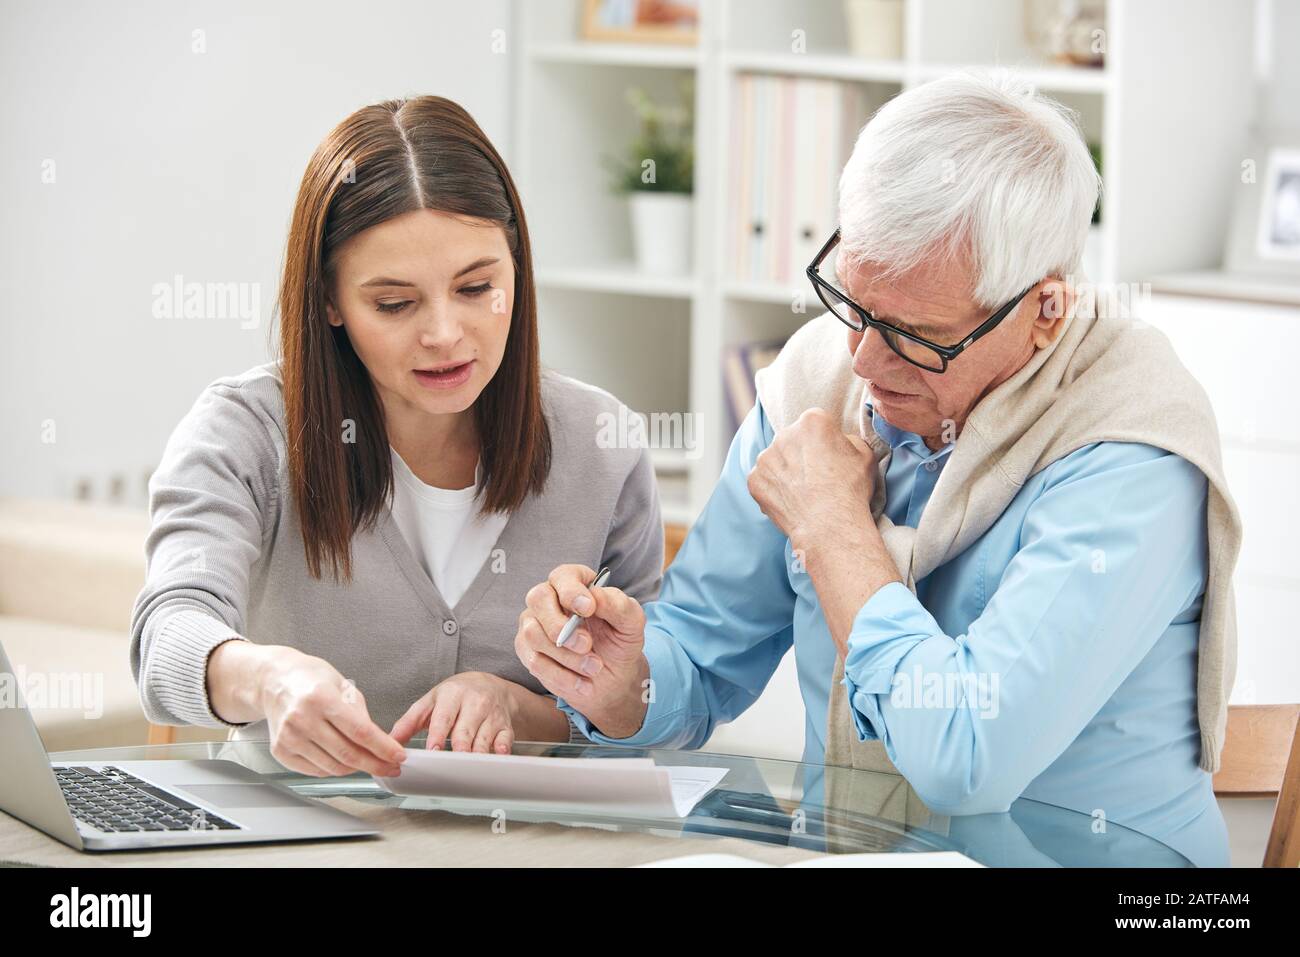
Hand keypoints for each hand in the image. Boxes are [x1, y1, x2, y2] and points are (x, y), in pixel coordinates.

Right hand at [250, 645, 406, 777]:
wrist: (274, 682)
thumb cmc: (310, 679)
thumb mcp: (342, 686)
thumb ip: (361, 714)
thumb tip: (378, 742)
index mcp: (321, 697)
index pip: (360, 731)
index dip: (383, 748)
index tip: (398, 756)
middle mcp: (302, 718)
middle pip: (347, 754)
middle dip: (375, 765)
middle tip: (390, 768)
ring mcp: (289, 737)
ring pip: (333, 767)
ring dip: (356, 769)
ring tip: (369, 763)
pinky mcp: (281, 751)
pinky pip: (316, 770)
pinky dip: (334, 769)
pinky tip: (344, 762)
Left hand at [391, 672, 518, 753]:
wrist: (489, 684)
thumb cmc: (455, 696)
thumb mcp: (430, 702)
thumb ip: (409, 722)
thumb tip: (389, 741)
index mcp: (451, 695)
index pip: (443, 716)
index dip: (438, 734)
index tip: (434, 749)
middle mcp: (473, 703)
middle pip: (466, 729)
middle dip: (460, 746)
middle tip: (454, 761)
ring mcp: (491, 714)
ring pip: (485, 737)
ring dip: (478, 752)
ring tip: (471, 765)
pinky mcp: (505, 725)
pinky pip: (506, 739)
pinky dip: (503, 748)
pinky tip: (499, 755)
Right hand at [514, 564, 649, 738]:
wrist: (613, 677)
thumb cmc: (620, 641)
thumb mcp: (631, 623)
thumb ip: (618, 605)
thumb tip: (596, 596)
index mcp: (574, 583)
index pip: (562, 576)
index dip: (572, 591)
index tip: (589, 609)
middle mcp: (549, 600)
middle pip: (537, 599)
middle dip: (561, 626)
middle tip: (587, 645)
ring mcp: (534, 625)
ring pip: (534, 634)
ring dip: (567, 656)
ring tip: (594, 667)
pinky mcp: (528, 652)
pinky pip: (535, 662)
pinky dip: (563, 677)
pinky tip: (584, 684)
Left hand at [746, 408, 876, 550]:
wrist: (830, 526)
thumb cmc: (851, 490)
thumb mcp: (865, 455)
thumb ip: (849, 440)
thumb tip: (840, 442)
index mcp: (812, 421)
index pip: (815, 423)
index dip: (824, 440)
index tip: (830, 458)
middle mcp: (784, 434)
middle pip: (792, 439)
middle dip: (802, 454)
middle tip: (816, 477)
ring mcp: (765, 458)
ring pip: (776, 460)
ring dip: (786, 471)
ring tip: (804, 492)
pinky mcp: (754, 480)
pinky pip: (764, 480)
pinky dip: (774, 489)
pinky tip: (791, 501)